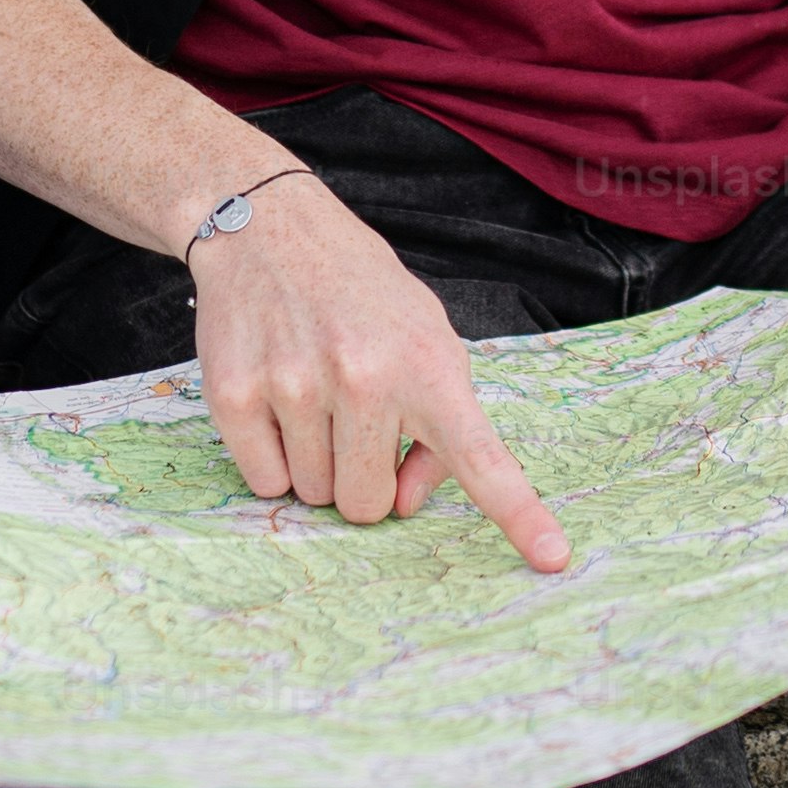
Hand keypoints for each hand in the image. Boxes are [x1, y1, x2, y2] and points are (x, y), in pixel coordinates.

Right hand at [184, 177, 574, 572]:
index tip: (552, 557)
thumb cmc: (361, 294)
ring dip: (315, 463)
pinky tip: (274, 399)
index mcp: (427, 366)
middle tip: (351, 420)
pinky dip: (271, 457)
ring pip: (314, 495)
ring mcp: (295, 386)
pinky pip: (264, 481)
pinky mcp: (234, 394)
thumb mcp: (424, 337)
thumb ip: (437, 421)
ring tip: (312, 396)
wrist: (270, 230)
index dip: (517, 513)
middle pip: (368, 506)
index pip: (479, 455)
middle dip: (361, 479)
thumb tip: (407, 502)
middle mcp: (364, 377)